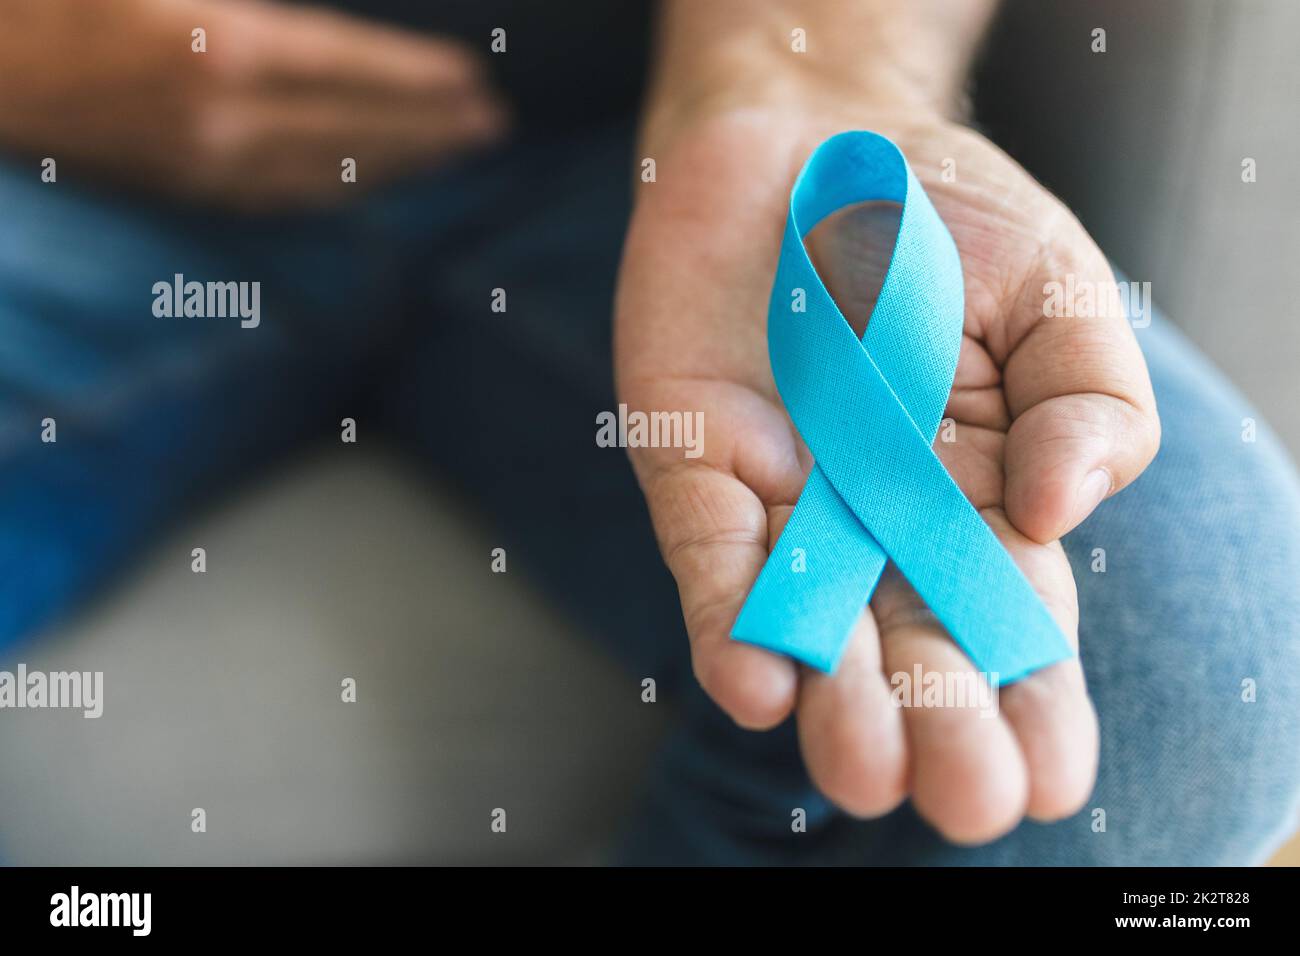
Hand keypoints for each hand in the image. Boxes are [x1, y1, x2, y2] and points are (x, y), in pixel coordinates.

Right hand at [0, 0, 507, 207]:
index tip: (474, 81)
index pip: (351, 68)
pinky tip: (374, 184)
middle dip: (431, 129)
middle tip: (493, 126)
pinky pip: (283, 198)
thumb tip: (323, 21)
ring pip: (329, 174)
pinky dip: (340, 190)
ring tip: (454, 153)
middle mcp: (223, 119)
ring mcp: (202, 164)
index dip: (419, 77)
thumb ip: (259, 1)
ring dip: (399, 165)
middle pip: (356, 131)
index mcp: (218, 46)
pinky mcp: (181, 188)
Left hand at [615, 103, 1158, 842]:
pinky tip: (758, 683)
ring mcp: (785, 499)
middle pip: (910, 644)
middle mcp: (879, 519)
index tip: (1053, 779)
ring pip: (808, 623)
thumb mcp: (1060, 294)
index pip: (1011, 620)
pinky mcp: (695, 465)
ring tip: (865, 768)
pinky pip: (711, 556)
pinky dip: (731, 618)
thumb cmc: (946, 221)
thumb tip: (1063, 511)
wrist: (813, 136)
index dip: (1033, 700)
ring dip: (834, 699)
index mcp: (979, 496)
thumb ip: (1090, 400)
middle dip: (937, 724)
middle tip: (964, 800)